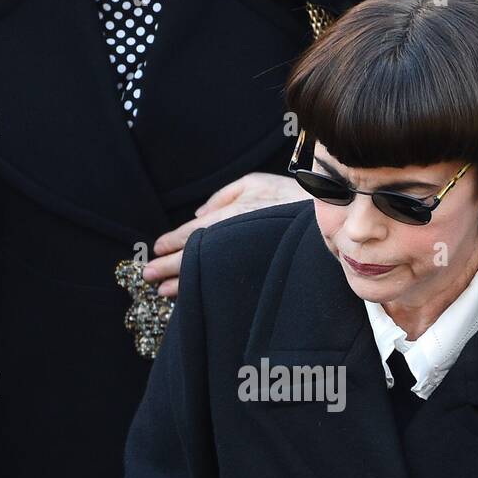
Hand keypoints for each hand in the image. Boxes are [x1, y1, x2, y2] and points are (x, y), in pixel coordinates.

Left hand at [142, 173, 309, 297]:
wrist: (328, 216)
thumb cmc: (288, 198)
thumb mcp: (254, 183)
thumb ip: (223, 197)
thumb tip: (198, 217)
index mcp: (234, 213)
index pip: (196, 232)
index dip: (174, 243)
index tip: (156, 252)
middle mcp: (237, 235)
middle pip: (197, 254)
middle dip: (171, 267)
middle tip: (149, 276)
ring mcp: (248, 254)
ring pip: (210, 271)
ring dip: (186, 282)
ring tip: (166, 292)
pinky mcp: (261, 268)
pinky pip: (228, 279)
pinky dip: (211, 286)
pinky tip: (199, 294)